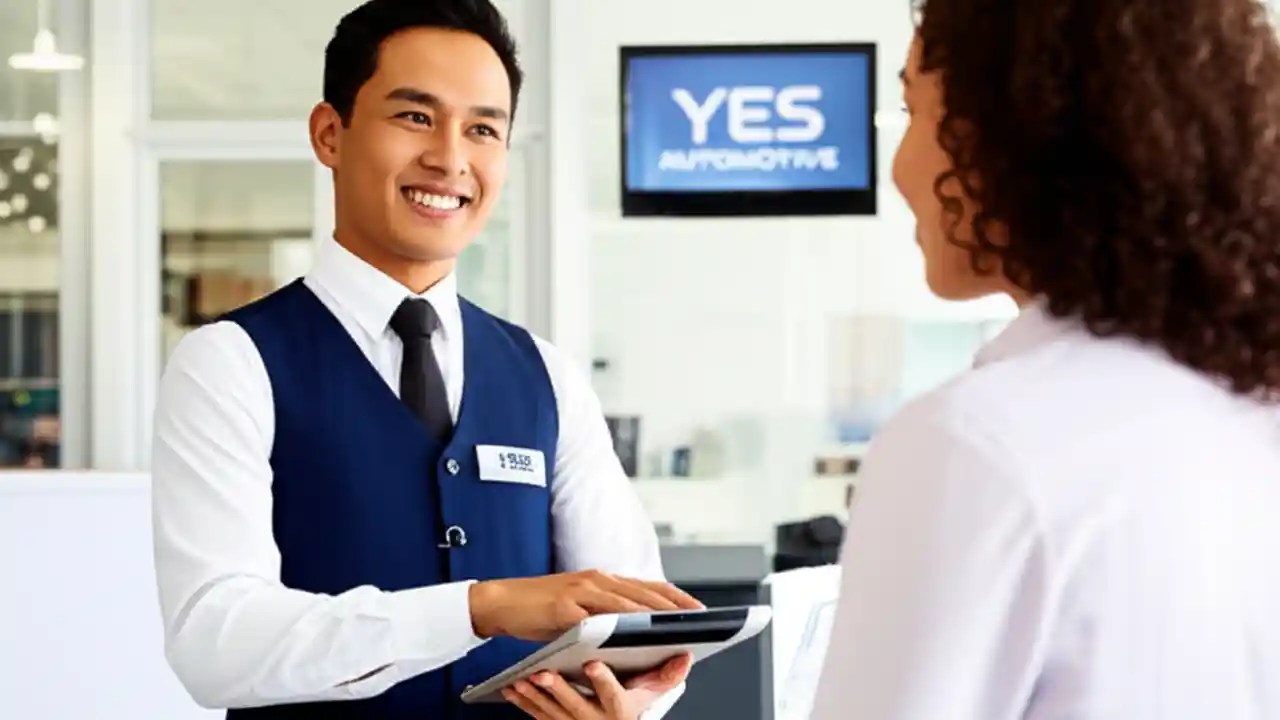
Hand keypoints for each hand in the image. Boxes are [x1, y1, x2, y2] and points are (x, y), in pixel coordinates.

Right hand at [469, 571, 702, 641]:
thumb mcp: (581, 606)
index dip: (676, 597)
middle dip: (674, 607)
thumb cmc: (541, 608)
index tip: (700, 609)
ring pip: (625, 602)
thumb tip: (637, 631)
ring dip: (652, 615)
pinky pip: (594, 616)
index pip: (649, 587)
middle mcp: (596, 579)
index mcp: (603, 579)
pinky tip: (630, 634)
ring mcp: (580, 590)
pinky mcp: (564, 605)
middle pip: (644, 593)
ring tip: (675, 627)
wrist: (502, 601)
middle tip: (699, 620)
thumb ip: (607, 613)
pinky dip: (615, 624)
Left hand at [503, 653, 692, 719]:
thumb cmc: (626, 710)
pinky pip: (538, 717)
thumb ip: (664, 677)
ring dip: (535, 696)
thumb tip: (685, 657)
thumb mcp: (648, 696)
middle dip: (559, 691)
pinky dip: (524, 703)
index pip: (615, 698)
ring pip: (552, 714)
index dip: (603, 682)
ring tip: (522, 678)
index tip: (592, 664)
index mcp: (622, 712)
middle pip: (576, 708)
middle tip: (544, 673)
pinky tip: (512, 688)